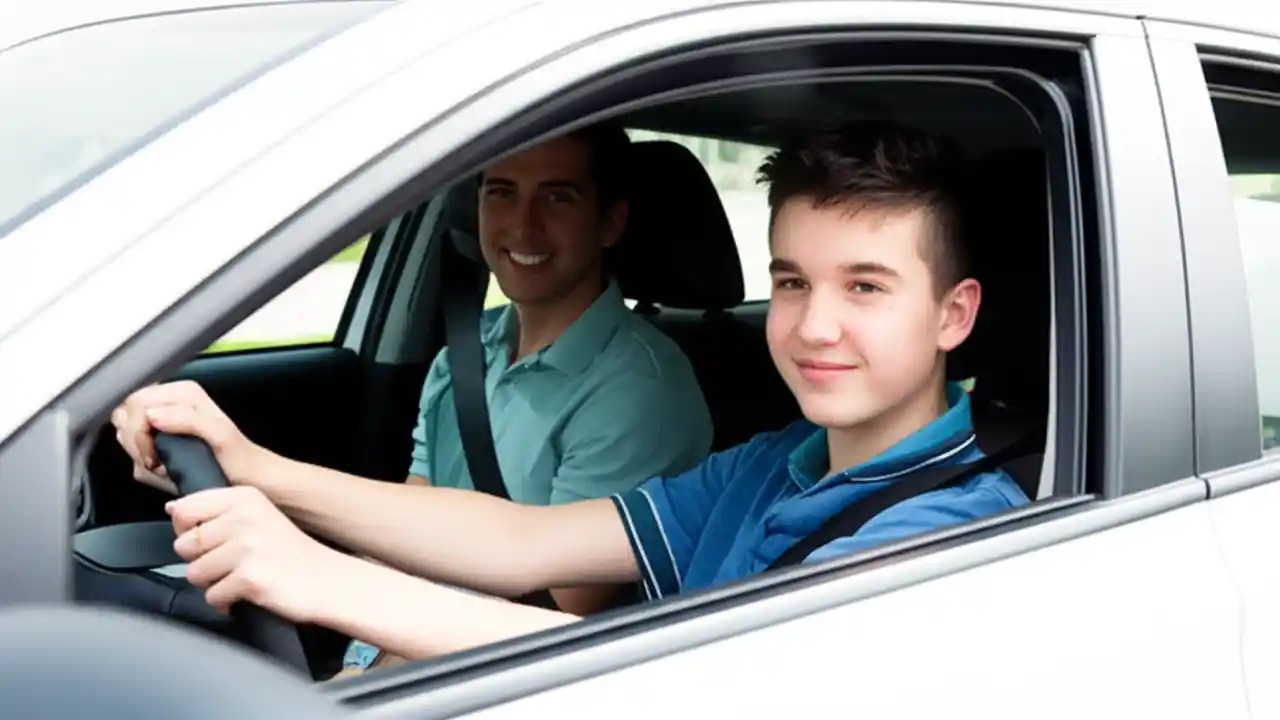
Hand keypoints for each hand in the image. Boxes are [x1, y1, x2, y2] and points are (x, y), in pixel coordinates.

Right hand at [110, 380, 271, 490]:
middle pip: (125, 416)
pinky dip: (143, 462)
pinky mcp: (161, 438)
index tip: (153, 454)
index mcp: (184, 393)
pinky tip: (163, 468)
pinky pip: (135, 448)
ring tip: (163, 465)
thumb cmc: (240, 458)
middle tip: (157, 462)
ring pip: (126, 432)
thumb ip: (187, 419)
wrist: (248, 477)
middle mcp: (171, 402)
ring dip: (139, 453)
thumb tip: (154, 415)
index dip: (138, 431)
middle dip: (136, 444)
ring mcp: (164, 420)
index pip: (135, 402)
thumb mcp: (220, 435)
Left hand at [169, 486, 343, 622]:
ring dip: (213, 583)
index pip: (185, 510)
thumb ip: (216, 510)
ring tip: (240, 578)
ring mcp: (247, 548)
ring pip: (194, 573)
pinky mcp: (249, 578)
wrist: (327, 581)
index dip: (188, 531)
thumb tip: (173, 508)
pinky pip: (211, 596)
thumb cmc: (290, 552)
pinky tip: (246, 593)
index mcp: (244, 497)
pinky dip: (225, 601)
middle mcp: (245, 518)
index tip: (211, 540)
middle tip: (231, 563)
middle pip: (184, 545)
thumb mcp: (258, 515)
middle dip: (201, 561)